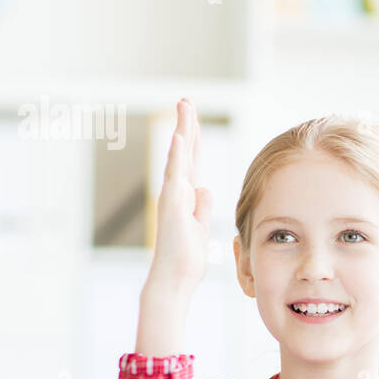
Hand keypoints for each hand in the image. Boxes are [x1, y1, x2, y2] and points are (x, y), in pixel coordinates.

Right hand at [146, 98, 211, 295]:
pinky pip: (175, 177)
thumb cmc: (187, 257)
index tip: (194, 117)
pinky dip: (177, 157)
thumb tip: (205, 188)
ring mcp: (173, 196)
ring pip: (179, 158)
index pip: (191, 160)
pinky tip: (180, 138)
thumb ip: (202, 206)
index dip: (193, 139)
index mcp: (186, 195)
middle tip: (186, 100)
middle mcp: (178, 191)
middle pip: (184, 152)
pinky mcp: (173, 205)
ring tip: (184, 107)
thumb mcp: (201, 225)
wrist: (176, 278)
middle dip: (187, 125)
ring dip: (182, 131)